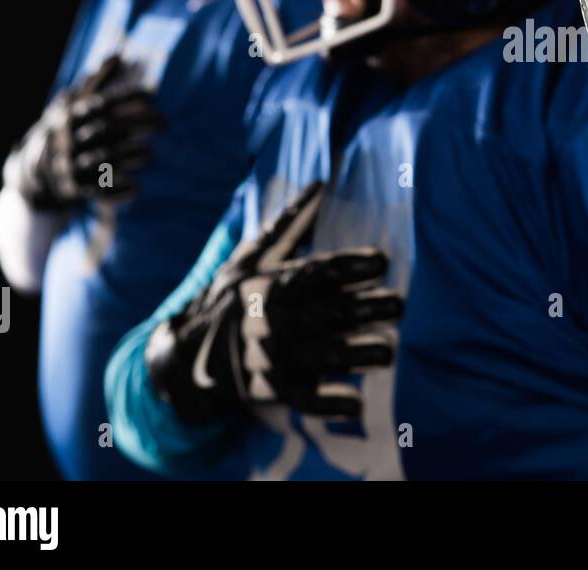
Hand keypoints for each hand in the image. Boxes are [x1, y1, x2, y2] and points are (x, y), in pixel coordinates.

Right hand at [10, 54, 163, 207]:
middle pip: (107, 129)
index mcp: (70, 116)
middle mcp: (69, 139)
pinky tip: (137, 188)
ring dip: (132, 155)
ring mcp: (70, 165)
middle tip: (166, 123)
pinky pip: (98, 191)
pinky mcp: (74, 190)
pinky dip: (118, 191)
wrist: (35, 172)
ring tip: (150, 153)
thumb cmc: (68, 132)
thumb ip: (97, 84)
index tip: (154, 95)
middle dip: (138, 124)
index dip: (128, 97)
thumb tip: (116, 56)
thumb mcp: (76, 106)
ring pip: (104, 159)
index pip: (102, 102)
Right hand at [145, 182, 402, 423]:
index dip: (349, 267)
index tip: (383, 262)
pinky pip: (302, 398)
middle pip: (324, 314)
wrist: (187, 352)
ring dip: (355, 355)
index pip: (315, 274)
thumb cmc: (230, 295)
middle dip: (363, 309)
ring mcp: (270, 357)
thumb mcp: (252, 256)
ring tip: (388, 351)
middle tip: (400, 304)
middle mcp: (271, 320)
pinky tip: (357, 403)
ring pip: (318, 356)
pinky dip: (328, 403)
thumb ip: (291, 223)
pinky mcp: (270, 389)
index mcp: (269, 284)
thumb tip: (321, 184)